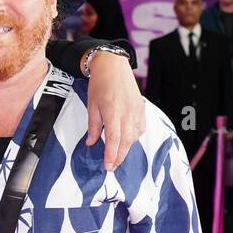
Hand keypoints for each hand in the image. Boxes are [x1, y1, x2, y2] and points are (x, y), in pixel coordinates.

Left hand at [85, 52, 145, 171]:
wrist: (113, 65)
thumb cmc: (99, 84)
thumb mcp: (91, 105)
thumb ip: (92, 126)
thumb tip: (91, 143)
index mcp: (112, 111)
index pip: (113, 139)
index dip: (111, 155)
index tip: (107, 166)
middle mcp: (127, 112)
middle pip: (126, 141)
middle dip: (119, 157)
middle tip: (112, 167)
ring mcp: (137, 110)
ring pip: (134, 136)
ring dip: (126, 148)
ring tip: (117, 155)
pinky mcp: (141, 108)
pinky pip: (140, 128)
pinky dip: (134, 137)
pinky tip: (127, 140)